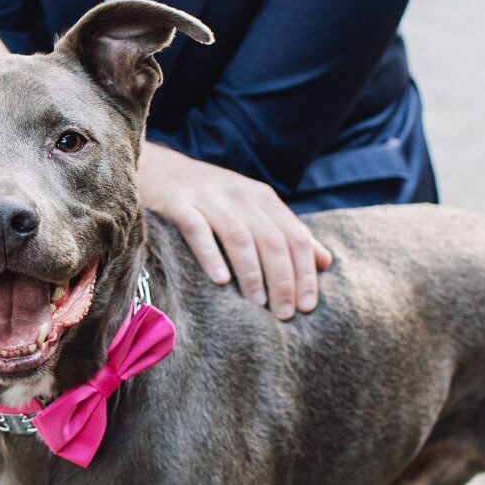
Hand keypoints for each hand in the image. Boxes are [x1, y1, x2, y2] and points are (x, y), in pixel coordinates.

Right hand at [137, 142, 331, 318]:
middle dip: (282, 279)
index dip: (305, 273)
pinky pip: (198, 230)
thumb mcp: (253, 209)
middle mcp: (240, 196)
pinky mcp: (179, 204)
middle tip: (284, 314)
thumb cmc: (211, 199)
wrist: (159, 170)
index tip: (307, 306)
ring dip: (252, 273)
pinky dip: (211, 255)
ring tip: (257, 304)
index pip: (295, 237)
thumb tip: (325, 261)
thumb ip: (287, 234)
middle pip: (272, 240)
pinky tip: (220, 280)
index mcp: (262, 198)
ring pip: (240, 237)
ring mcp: (209, 198)